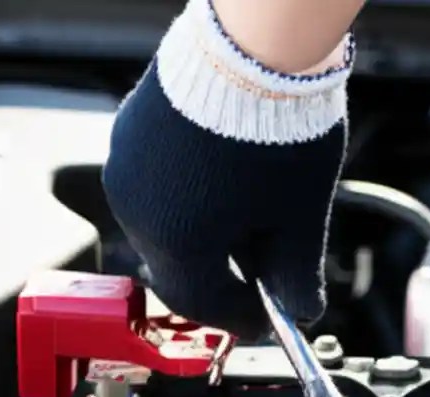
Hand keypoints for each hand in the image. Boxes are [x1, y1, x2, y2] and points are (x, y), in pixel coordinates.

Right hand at [102, 0, 352, 338]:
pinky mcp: (127, 132)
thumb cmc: (277, 130)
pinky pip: (154, 182)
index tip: (266, 316)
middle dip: (223, 270)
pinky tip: (223, 173)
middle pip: (180, 263)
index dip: (239, 316)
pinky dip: (187, 192)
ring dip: (204, 228)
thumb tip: (302, 311)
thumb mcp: (299, 216)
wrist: (253, 48)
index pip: (204, 304)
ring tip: (250, 209)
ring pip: (164, 222)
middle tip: (262, 264)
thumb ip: (297, 274)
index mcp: (177, 242)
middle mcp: (138, 210)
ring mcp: (126, 168)